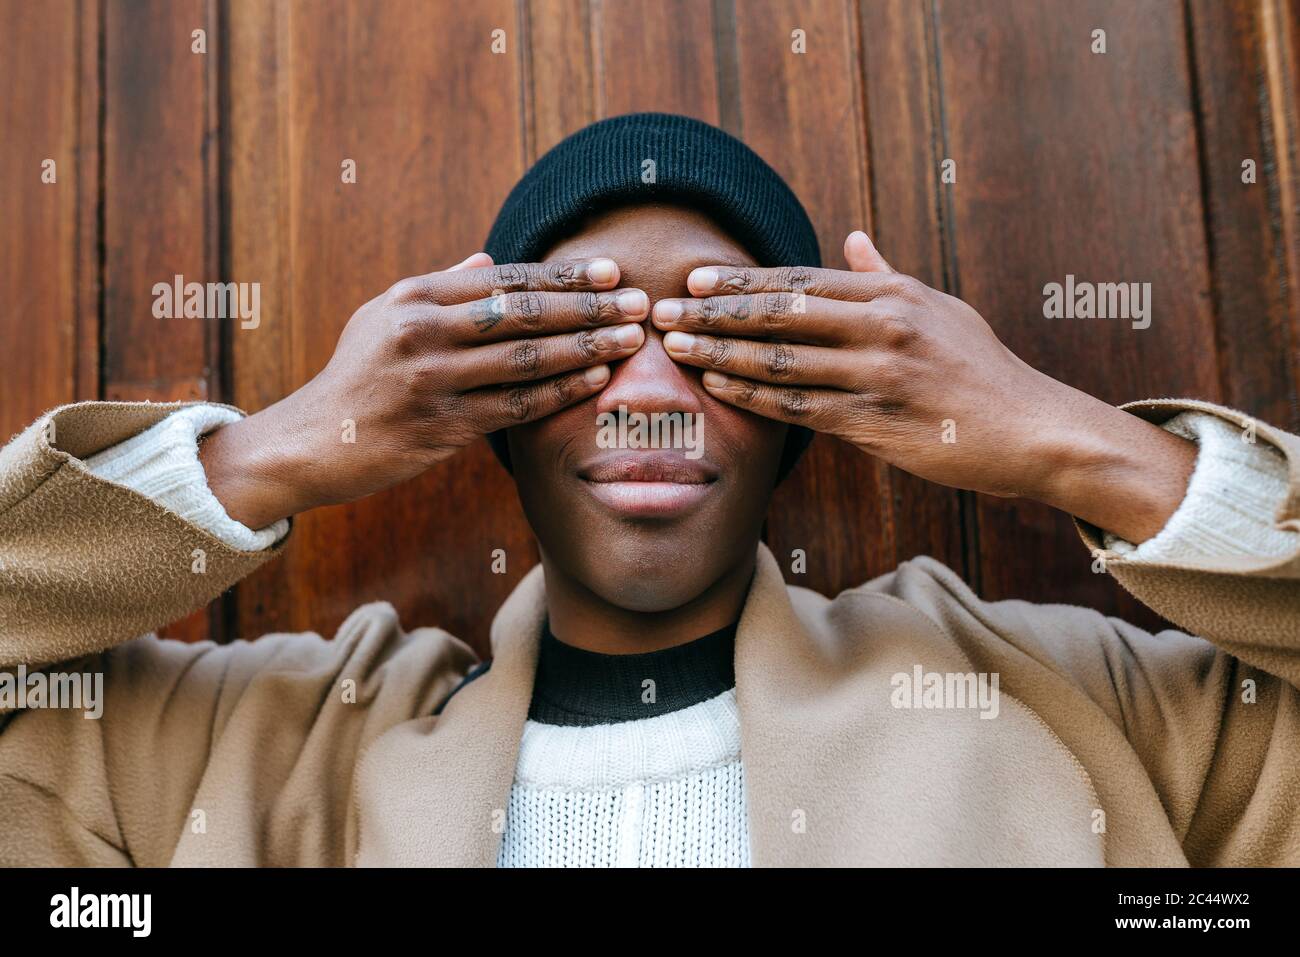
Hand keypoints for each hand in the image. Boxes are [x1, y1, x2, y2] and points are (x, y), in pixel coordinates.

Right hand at [200, 253, 647, 528]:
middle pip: (523, 312)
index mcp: (414, 297)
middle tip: (639, 302)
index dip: (563, 276)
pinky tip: (594, 380)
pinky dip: (559, 391)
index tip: (611, 272)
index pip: (505, 279)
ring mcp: (432, 379)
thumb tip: (490, 260)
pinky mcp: (441, 426)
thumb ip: (443, 289)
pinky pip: (515, 406)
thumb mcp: (385, 318)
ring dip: (585, 346)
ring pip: (526, 358)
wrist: (312, 442)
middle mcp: (423, 330)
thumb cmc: (357, 378)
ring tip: (630, 340)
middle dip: (588, 306)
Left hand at [651, 232, 1195, 542]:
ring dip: (722, 354)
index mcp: (893, 295)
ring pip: (782, 359)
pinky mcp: (875, 421)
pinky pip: (799, 407)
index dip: (743, 281)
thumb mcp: (940, 308)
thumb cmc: (981, 370)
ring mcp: (878, 373)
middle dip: (716, 311)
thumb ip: (887, 277)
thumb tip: (855, 238)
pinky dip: (754, 396)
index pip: (801, 280)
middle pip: (781, 313)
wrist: (1031, 430)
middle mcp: (882, 325)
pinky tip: (720, 389)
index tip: (696, 280)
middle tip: (664, 310)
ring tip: (677, 349)